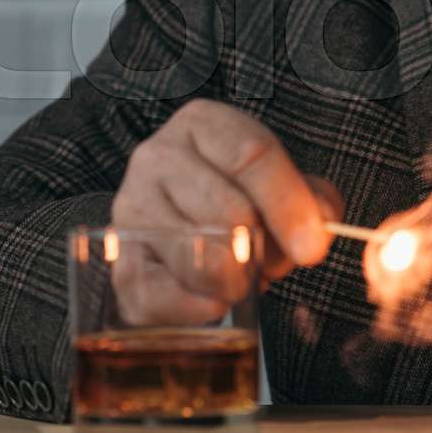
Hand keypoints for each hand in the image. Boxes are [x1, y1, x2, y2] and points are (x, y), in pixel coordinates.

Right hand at [110, 99, 340, 324]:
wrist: (190, 216)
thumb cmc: (245, 196)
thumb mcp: (286, 184)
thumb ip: (312, 202)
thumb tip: (316, 232)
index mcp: (203, 124)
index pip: (251, 156)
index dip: (288, 205)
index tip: (312, 247)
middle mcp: (157, 156)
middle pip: (226, 209)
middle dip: (261, 249)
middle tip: (272, 266)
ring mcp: (130, 205)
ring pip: (192, 252)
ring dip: (231, 279)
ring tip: (244, 280)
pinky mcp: (116, 255)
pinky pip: (150, 291)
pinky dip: (190, 308)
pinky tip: (215, 305)